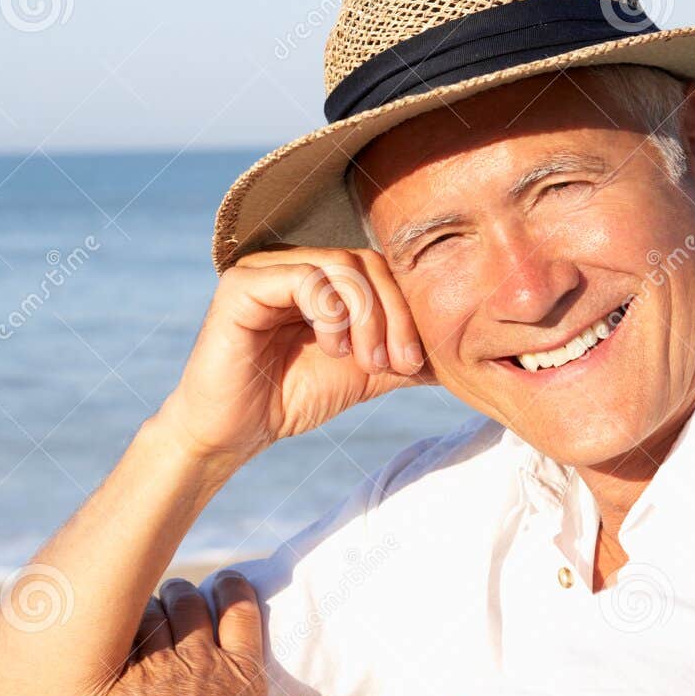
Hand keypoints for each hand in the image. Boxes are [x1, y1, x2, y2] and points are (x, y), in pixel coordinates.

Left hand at [96, 572, 309, 695]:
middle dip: (184, 593)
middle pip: (190, 605)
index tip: (227, 583)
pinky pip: (124, 641)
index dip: (233, 590)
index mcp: (240, 670)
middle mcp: (200, 659)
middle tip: (180, 594)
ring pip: (155, 615)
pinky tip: (119, 634)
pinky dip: (124, 632)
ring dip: (153, 607)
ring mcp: (159, 666)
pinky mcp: (125, 681)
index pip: (239, 611)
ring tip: (150, 608)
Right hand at [153, 247, 434, 467]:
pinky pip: (305, 278)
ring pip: (341, 265)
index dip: (407, 310)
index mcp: (321, 279)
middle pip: (367, 262)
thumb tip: (460, 353)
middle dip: (394, 314)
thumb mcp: (363, 372)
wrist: (234, 433)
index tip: (417, 363)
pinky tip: (332, 349)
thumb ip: (403, 354)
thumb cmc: (290, 399)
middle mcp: (293, 263)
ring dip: (369, 316)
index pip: (381, 270)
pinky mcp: (242, 284)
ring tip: (366, 361)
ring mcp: (266, 268)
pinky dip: (332, 314)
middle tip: (400, 362)